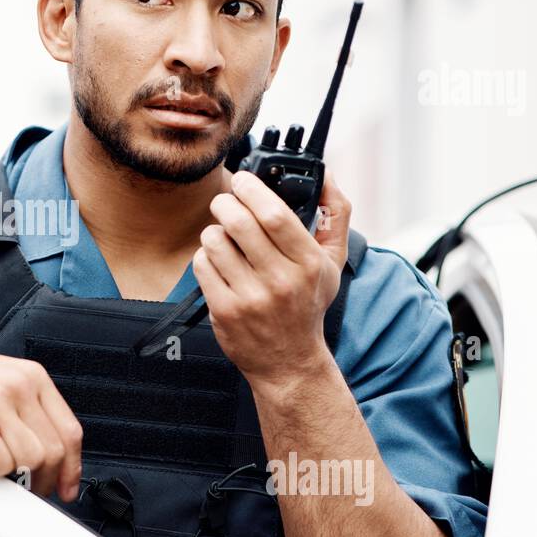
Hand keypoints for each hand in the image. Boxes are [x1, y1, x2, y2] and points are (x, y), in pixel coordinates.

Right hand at [0, 335, 83, 501]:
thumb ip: (25, 411)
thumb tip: (48, 456)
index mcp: (31, 376)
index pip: (69, 431)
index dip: (71, 467)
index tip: (66, 488)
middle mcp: (18, 385)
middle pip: (53, 450)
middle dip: (44, 480)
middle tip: (29, 490)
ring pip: (30, 460)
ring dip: (17, 478)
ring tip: (0, 475)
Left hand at [193, 168, 351, 383]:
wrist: (289, 361)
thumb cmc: (307, 304)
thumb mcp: (332, 262)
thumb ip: (334, 215)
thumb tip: (326, 174)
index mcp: (308, 264)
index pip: (276, 216)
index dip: (253, 190)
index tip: (243, 180)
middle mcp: (280, 281)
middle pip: (240, 223)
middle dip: (225, 202)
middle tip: (225, 201)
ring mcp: (250, 298)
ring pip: (215, 241)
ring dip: (214, 229)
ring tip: (223, 234)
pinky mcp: (224, 311)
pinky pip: (202, 265)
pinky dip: (205, 255)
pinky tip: (218, 260)